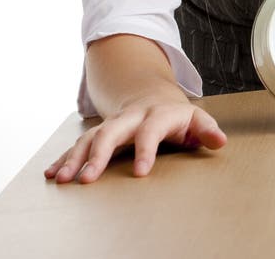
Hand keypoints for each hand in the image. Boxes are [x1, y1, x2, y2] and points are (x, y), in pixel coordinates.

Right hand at [43, 98, 226, 183]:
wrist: (150, 94)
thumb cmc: (175, 114)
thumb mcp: (194, 118)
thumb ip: (206, 129)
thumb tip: (220, 140)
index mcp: (156, 115)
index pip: (150, 131)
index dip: (145, 150)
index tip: (140, 173)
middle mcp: (130, 117)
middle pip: (111, 132)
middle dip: (98, 155)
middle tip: (87, 179)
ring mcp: (112, 123)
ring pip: (90, 137)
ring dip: (75, 158)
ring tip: (63, 179)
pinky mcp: (99, 132)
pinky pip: (79, 143)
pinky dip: (65, 157)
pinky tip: (53, 172)